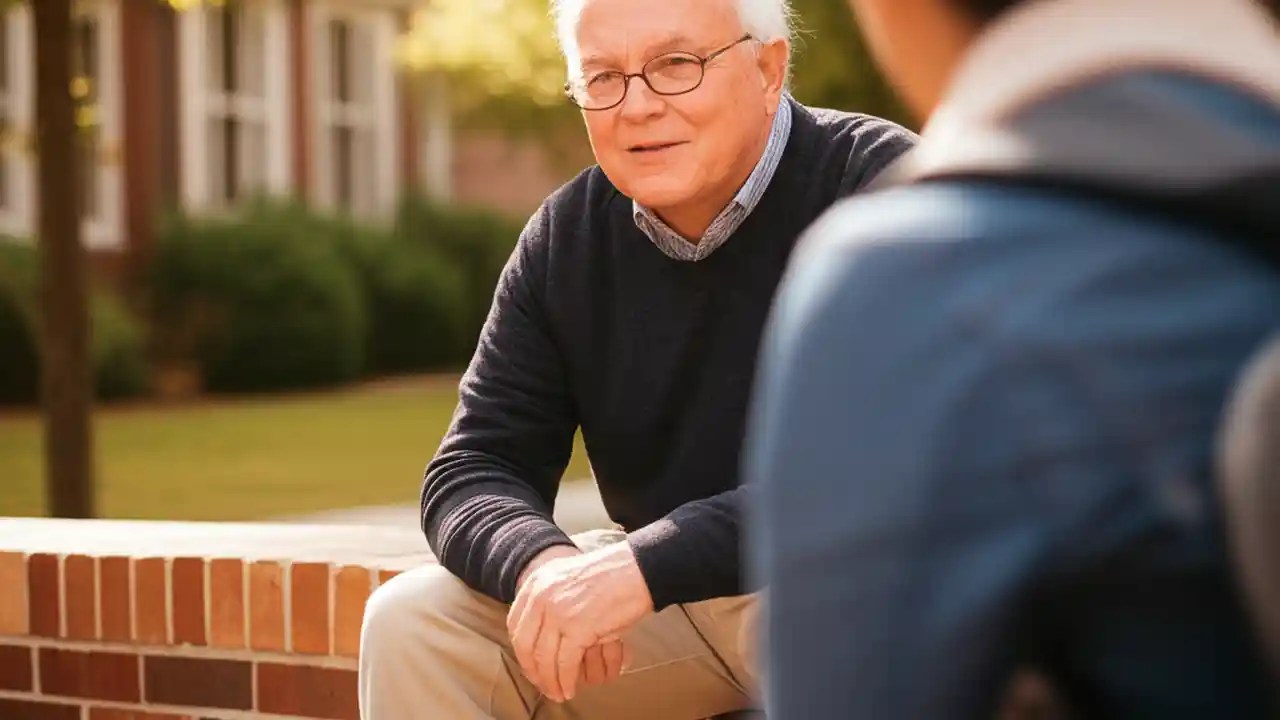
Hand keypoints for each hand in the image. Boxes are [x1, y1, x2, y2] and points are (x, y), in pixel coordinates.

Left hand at [508, 541, 653, 702]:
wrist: (637, 570)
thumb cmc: (610, 576)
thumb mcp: (567, 578)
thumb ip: (549, 599)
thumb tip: (541, 635)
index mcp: (536, 582)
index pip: (515, 625)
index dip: (522, 651)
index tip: (531, 666)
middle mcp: (541, 596)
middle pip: (526, 644)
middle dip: (534, 671)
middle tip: (544, 686)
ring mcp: (558, 612)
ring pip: (544, 658)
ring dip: (551, 681)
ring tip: (559, 693)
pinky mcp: (578, 627)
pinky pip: (566, 663)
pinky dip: (566, 681)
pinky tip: (570, 688)